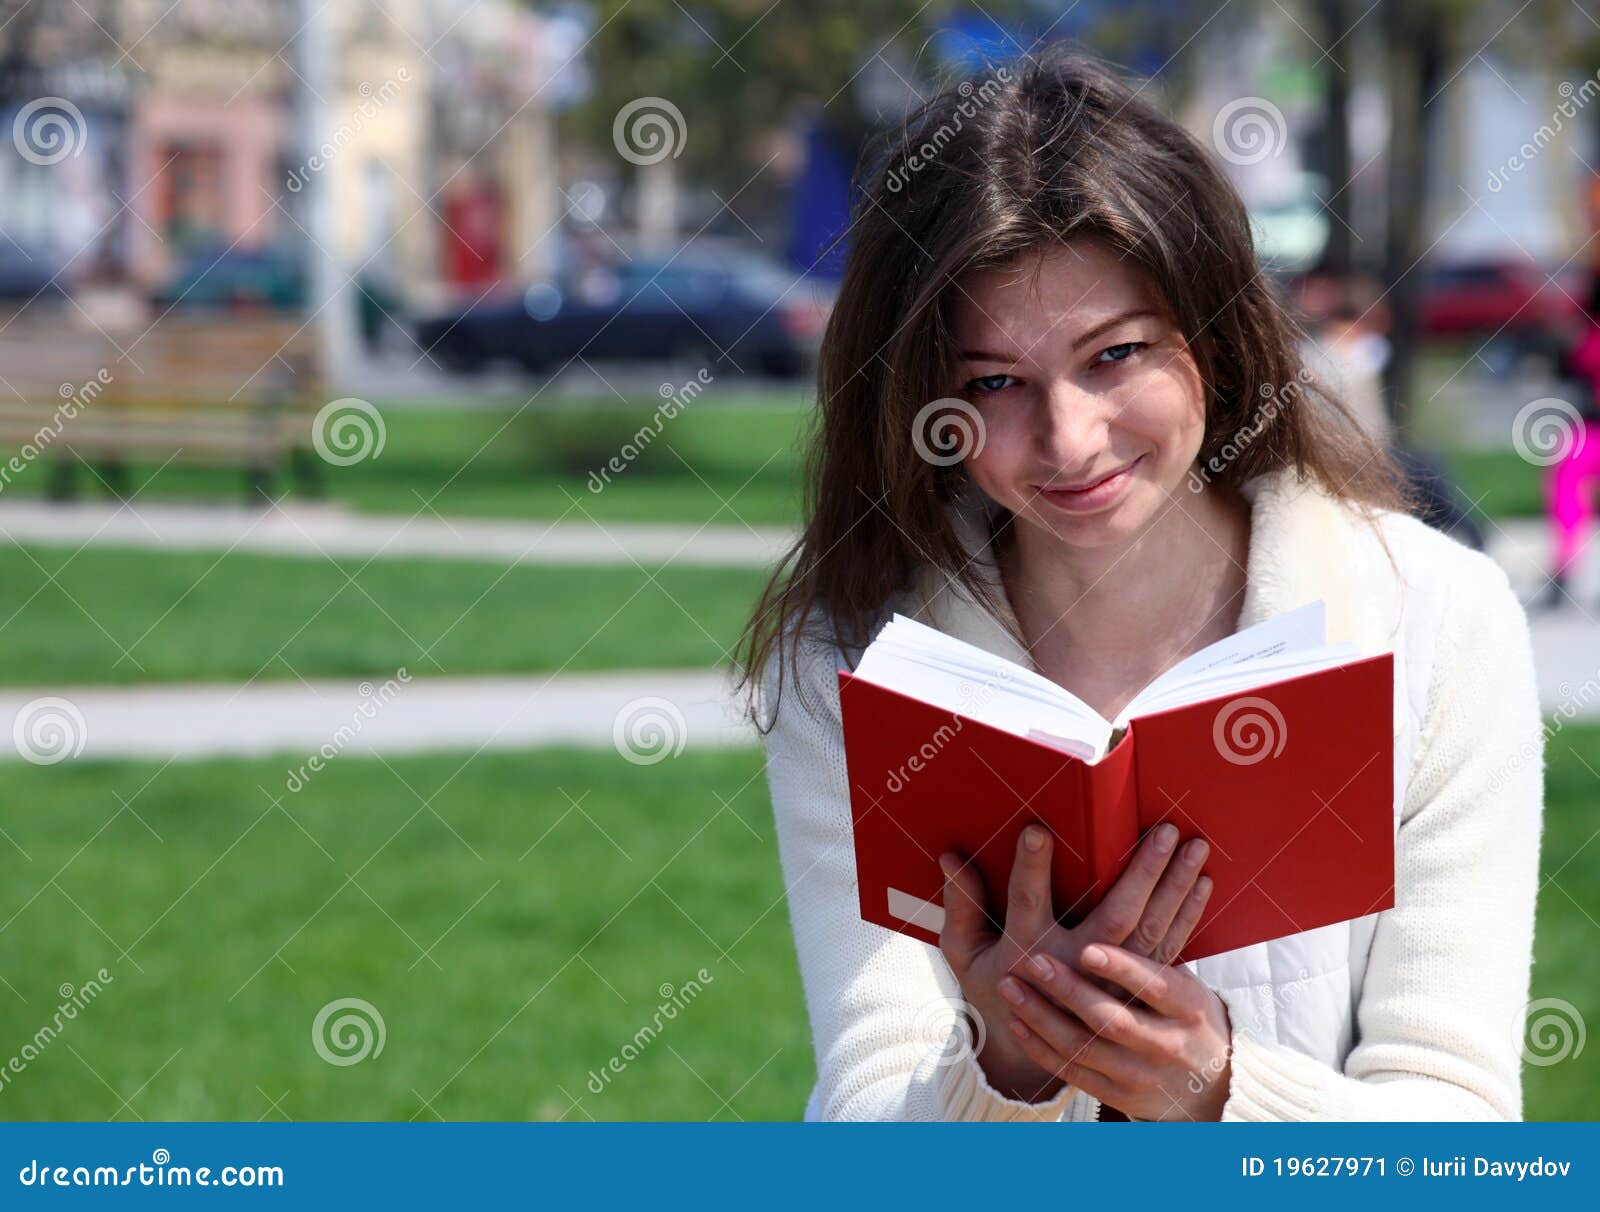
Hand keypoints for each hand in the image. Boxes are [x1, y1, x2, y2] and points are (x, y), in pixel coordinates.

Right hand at [938, 821, 1212, 1103]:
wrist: (1035, 1045)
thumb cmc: (994, 986)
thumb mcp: (965, 954)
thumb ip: (961, 905)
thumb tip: (950, 856)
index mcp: (1026, 949)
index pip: (1028, 901)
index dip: (1031, 869)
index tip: (1039, 831)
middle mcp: (1074, 964)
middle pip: (1114, 917)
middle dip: (1142, 873)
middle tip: (1163, 832)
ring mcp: (1111, 980)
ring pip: (1151, 930)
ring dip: (1175, 886)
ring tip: (1193, 846)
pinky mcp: (1134, 986)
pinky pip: (1167, 948)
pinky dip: (1187, 914)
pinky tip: (1201, 882)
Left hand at [1002, 941, 1233, 1120]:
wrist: (1209, 1085)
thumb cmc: (1185, 1013)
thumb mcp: (1186, 982)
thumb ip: (1157, 947)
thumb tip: (1132, 878)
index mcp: (1188, 1006)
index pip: (1154, 985)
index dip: (1122, 969)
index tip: (1089, 950)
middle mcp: (1167, 1043)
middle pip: (1112, 1019)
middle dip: (1070, 991)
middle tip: (1034, 961)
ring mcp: (1140, 1074)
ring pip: (1084, 1046)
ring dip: (1042, 1017)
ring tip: (1010, 986)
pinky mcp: (1116, 1095)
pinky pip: (1072, 1071)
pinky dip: (1041, 1048)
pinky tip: (1016, 1022)